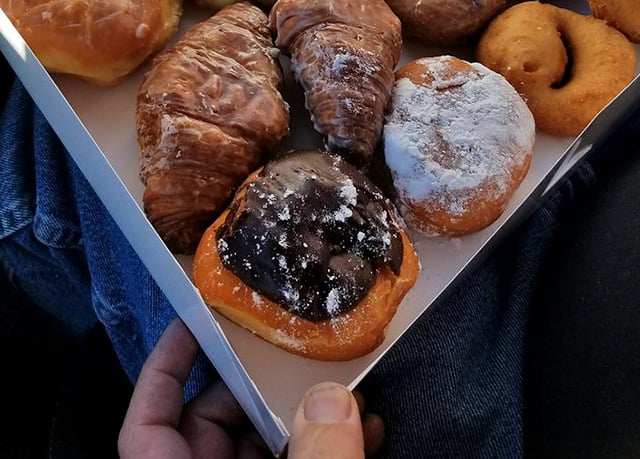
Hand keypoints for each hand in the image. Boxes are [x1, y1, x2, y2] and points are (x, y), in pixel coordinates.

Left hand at [118, 317, 383, 458]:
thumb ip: (316, 458)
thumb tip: (330, 398)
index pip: (146, 426)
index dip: (163, 369)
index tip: (193, 321)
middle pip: (215, 424)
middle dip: (262, 384)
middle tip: (299, 353)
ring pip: (262, 447)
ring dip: (308, 417)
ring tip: (348, 390)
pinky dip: (326, 450)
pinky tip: (365, 431)